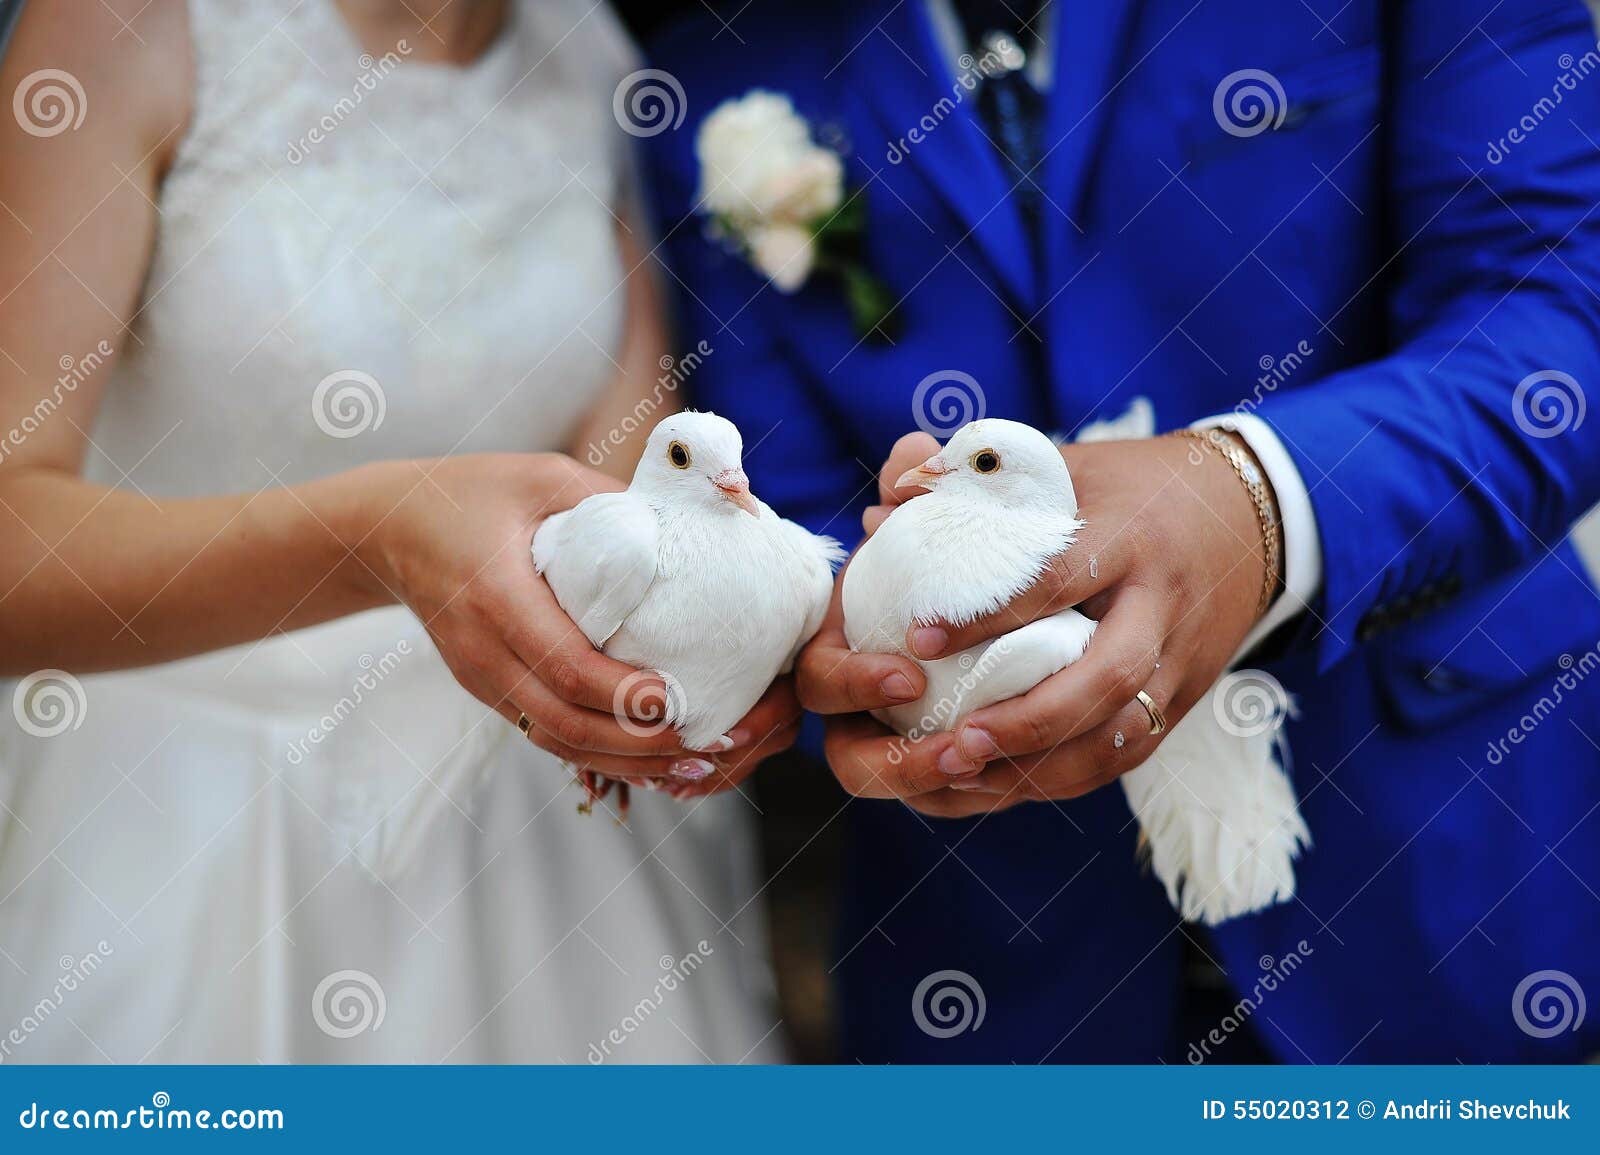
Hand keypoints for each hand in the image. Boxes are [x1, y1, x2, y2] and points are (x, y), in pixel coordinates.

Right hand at [352, 453, 799, 787]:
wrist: (391, 531)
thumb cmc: (475, 493)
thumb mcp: (543, 479)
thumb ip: (611, 500)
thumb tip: (693, 517)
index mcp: (496, 595)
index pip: (564, 664)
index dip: (622, 693)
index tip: (676, 699)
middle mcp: (483, 649)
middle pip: (564, 721)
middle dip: (637, 743)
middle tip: (705, 743)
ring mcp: (481, 677)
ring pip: (554, 739)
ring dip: (624, 761)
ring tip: (690, 762)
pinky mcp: (487, 689)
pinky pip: (544, 732)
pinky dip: (596, 754)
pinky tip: (647, 760)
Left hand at [799, 429, 1274, 816]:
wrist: (1247, 515)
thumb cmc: (1131, 486)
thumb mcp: (1064, 467)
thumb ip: (974, 482)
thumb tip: (887, 501)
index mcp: (1129, 535)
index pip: (1061, 579)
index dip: (990, 613)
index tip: (919, 639)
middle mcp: (1161, 605)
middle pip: (1108, 677)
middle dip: (1028, 720)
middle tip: (950, 742)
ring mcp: (1180, 660)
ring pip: (1121, 735)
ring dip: (1040, 768)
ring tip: (962, 777)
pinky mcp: (1183, 699)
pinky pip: (1125, 755)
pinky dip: (1062, 779)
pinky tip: (999, 786)